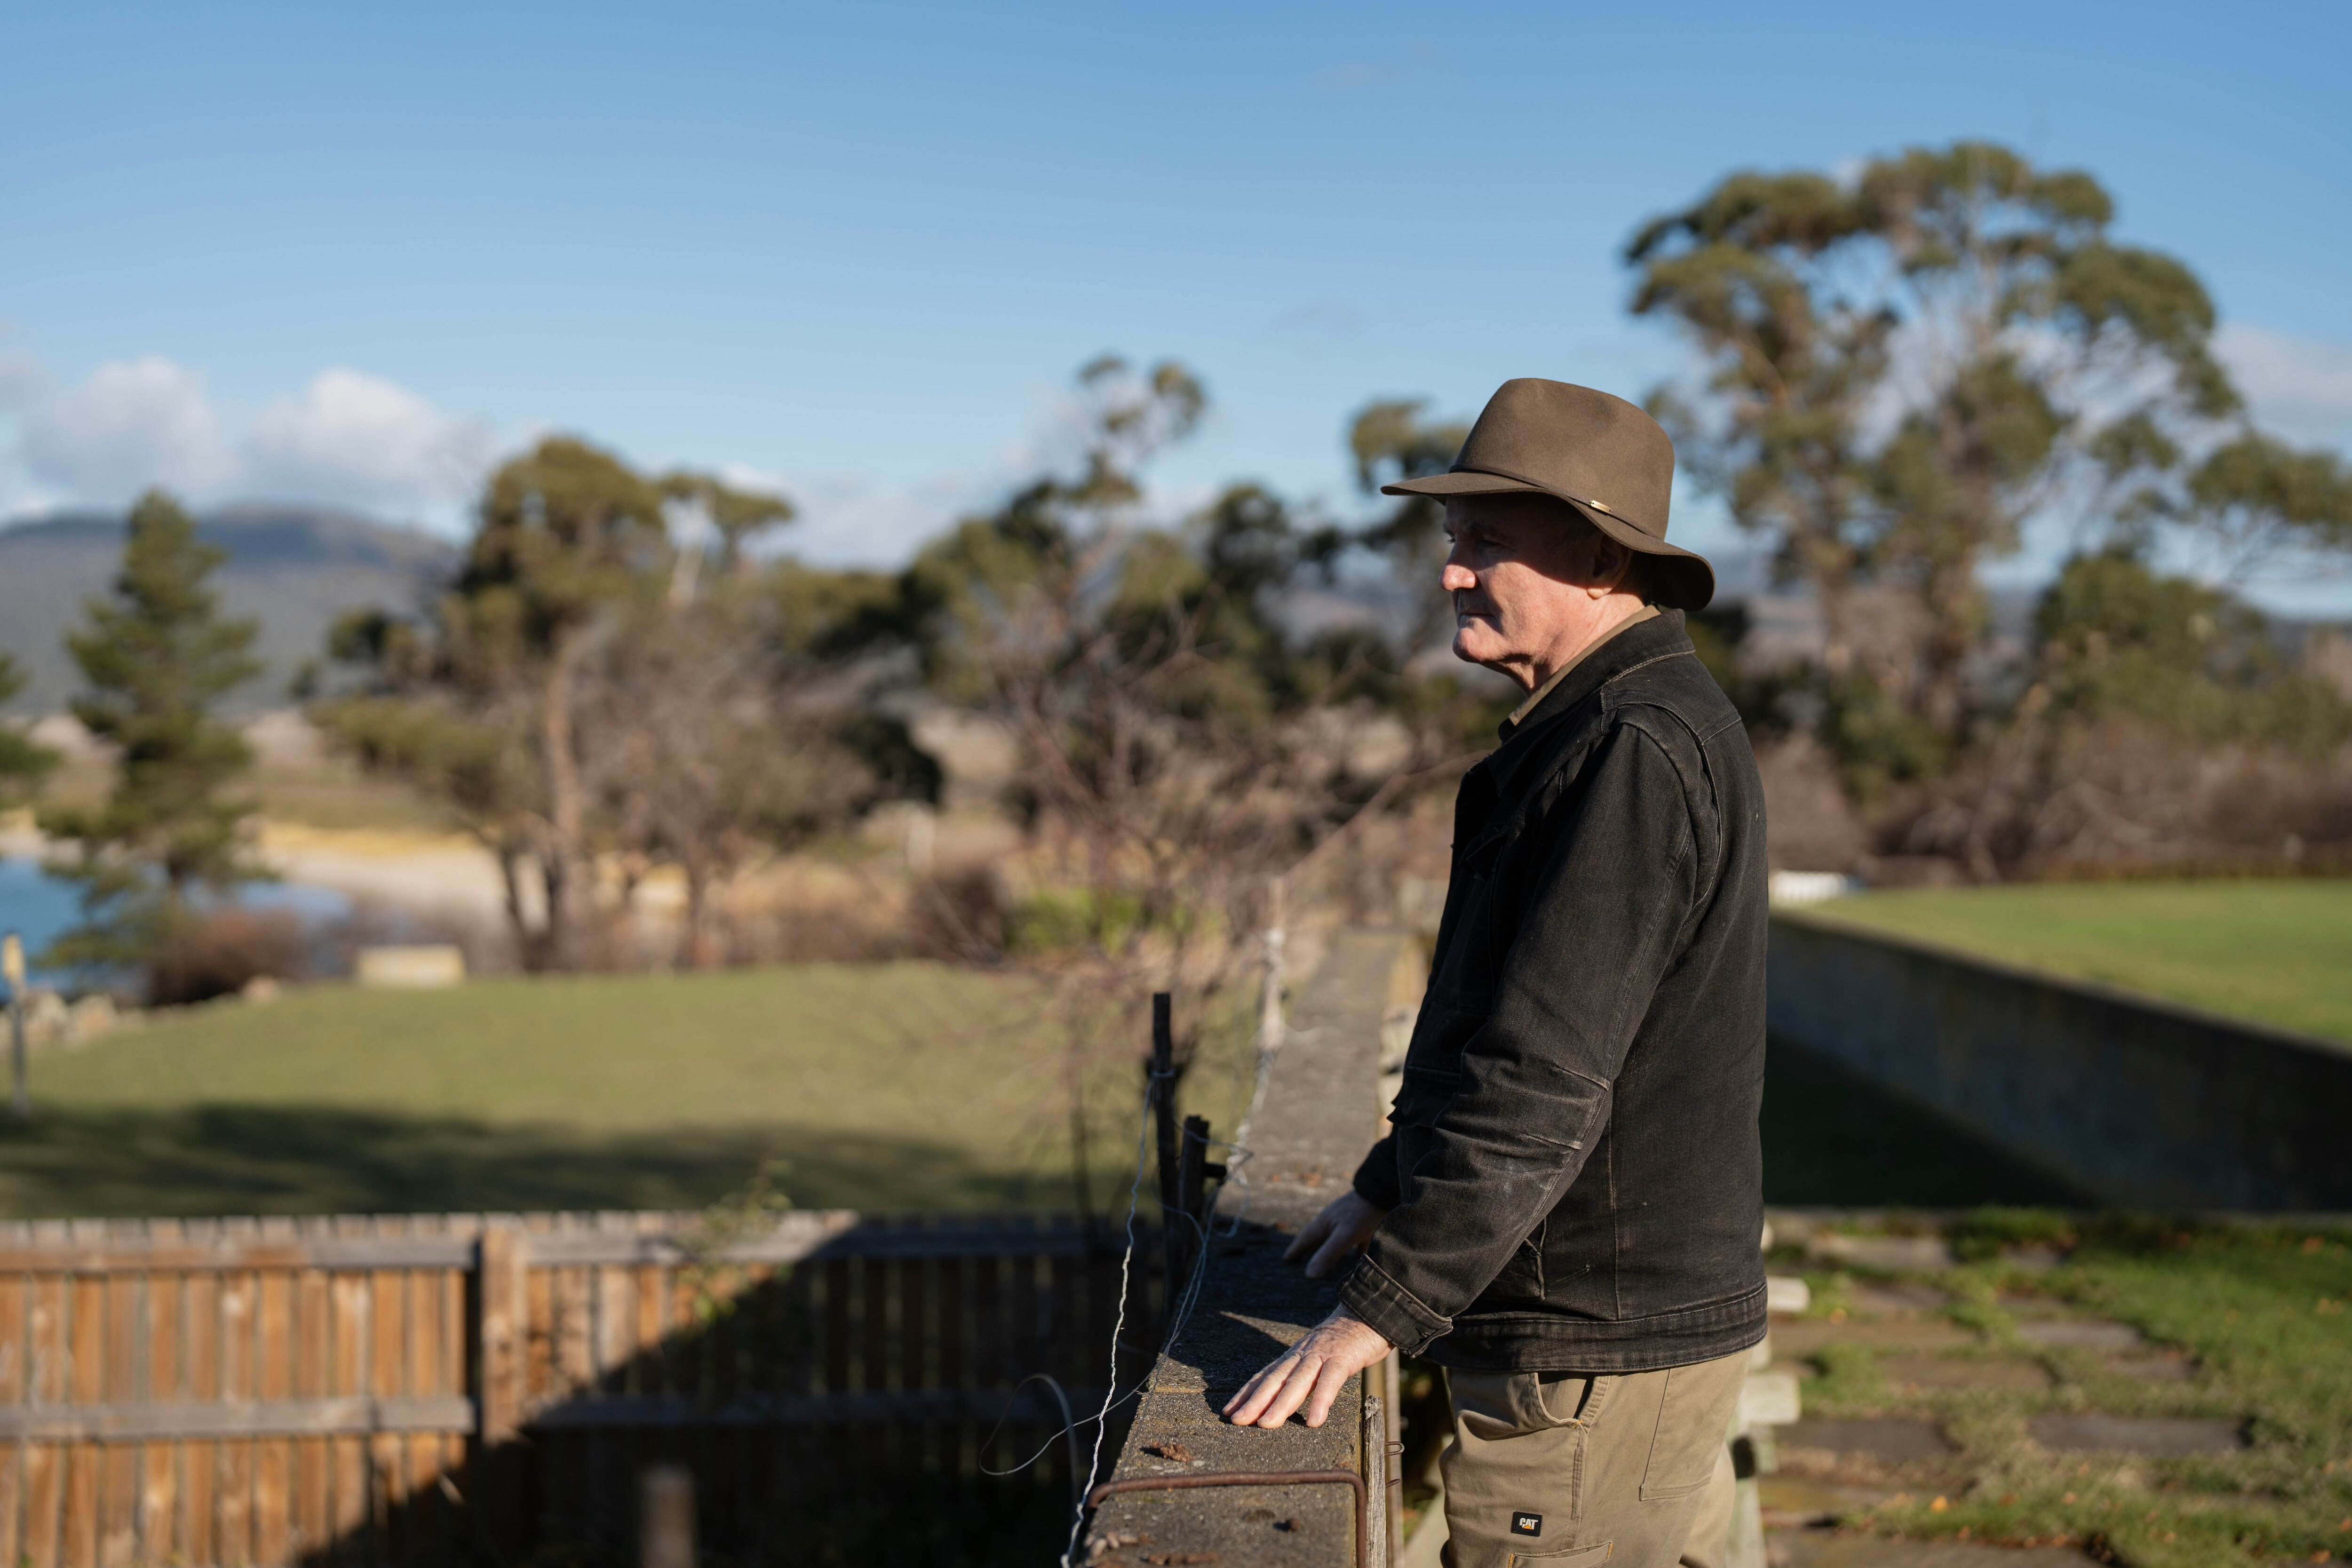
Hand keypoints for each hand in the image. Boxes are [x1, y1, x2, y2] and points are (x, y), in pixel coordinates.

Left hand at [1221, 1307, 1391, 1428]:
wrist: (1369, 1311)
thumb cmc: (1345, 1341)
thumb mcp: (1319, 1358)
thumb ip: (1305, 1375)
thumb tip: (1288, 1399)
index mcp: (1295, 1356)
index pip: (1266, 1376)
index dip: (1246, 1393)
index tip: (1229, 1411)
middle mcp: (1302, 1354)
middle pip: (1274, 1379)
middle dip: (1253, 1401)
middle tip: (1237, 1421)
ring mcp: (1322, 1355)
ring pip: (1297, 1381)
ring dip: (1280, 1404)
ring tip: (1265, 1425)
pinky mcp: (1343, 1357)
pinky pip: (1330, 1381)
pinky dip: (1320, 1400)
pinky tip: (1313, 1421)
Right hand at [1284, 1190, 1386, 1278]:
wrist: (1383, 1193)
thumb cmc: (1361, 1214)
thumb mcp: (1343, 1235)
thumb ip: (1327, 1254)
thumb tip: (1309, 1275)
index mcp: (1324, 1224)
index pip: (1305, 1239)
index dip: (1296, 1250)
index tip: (1285, 1259)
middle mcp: (1333, 1222)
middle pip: (1317, 1239)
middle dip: (1309, 1250)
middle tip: (1299, 1261)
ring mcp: (1348, 1222)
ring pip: (1335, 1240)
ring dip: (1329, 1251)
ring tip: (1326, 1264)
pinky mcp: (1364, 1224)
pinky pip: (1355, 1241)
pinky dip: (1353, 1252)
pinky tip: (1357, 1260)